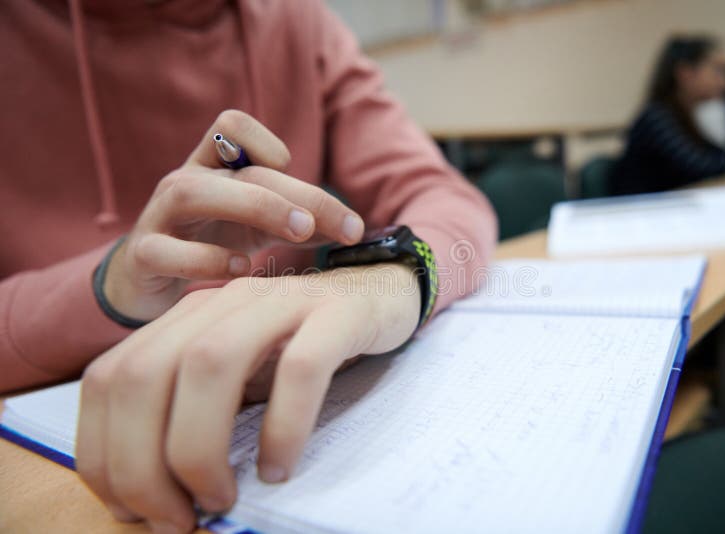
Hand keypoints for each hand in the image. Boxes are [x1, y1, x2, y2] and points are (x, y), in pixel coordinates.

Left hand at [76, 264, 419, 532]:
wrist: (380, 292)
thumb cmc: (303, 346)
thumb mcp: (240, 375)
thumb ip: (198, 411)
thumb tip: (159, 494)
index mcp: (188, 317)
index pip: (110, 378)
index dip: (103, 451)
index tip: (130, 508)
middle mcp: (224, 301)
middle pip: (146, 373)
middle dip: (142, 463)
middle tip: (175, 518)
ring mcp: (281, 302)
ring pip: (211, 362)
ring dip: (200, 447)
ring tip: (221, 498)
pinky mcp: (336, 315)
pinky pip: (302, 368)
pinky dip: (284, 425)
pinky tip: (280, 467)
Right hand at [103, 109, 364, 320]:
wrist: (149, 279)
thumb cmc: (211, 244)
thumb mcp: (259, 228)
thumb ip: (301, 223)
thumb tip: (353, 229)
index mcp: (212, 168)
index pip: (232, 125)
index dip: (267, 142)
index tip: (293, 175)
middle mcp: (185, 182)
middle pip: (237, 169)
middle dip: (292, 193)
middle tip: (334, 223)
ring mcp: (159, 216)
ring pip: (191, 192)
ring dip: (254, 207)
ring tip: (298, 232)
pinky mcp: (144, 255)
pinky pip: (166, 251)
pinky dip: (207, 261)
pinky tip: (242, 271)